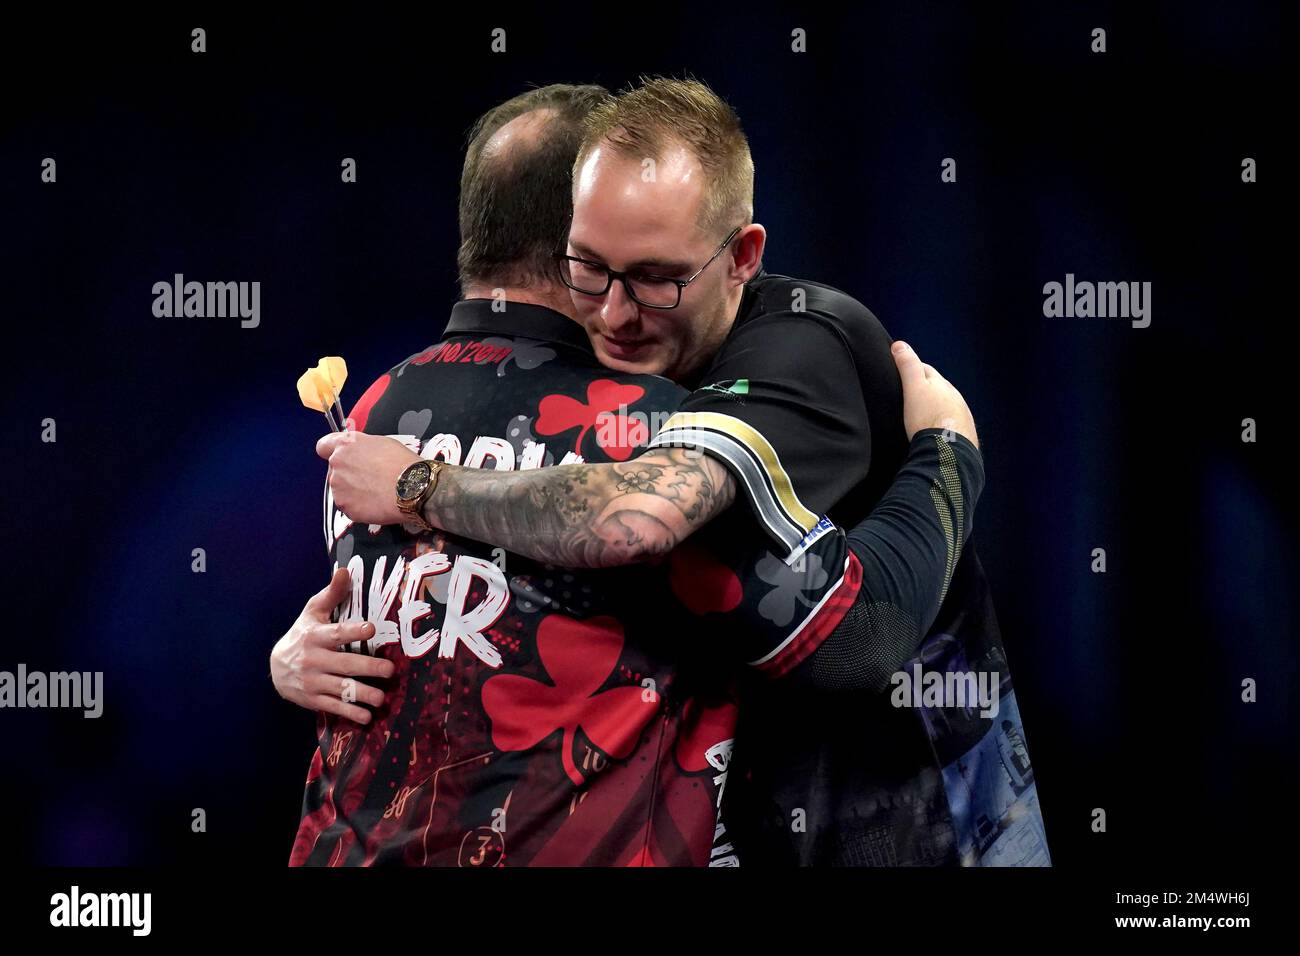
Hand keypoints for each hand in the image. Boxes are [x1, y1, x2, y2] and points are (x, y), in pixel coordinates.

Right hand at [271, 568, 395, 722]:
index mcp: (315, 636)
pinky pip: (334, 707)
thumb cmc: (303, 634)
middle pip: (344, 664)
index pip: (336, 633)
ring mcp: (313, 682)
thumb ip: (331, 594)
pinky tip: (367, 717)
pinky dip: (350, 713)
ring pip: (340, 689)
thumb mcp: (312, 612)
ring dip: (362, 695)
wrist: (275, 667)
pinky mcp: (313, 699)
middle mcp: (313, 660)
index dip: (353, 631)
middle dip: (368, 668)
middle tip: (390, 670)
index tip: (371, 629)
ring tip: (381, 698)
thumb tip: (345, 570)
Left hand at [317, 429, 419, 525]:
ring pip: (341, 489)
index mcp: (346, 445)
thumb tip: (361, 453)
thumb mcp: (382, 442)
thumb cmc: (403, 464)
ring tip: (376, 491)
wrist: (413, 488)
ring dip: (354, 491)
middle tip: (370, 478)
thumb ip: (362, 447)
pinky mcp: (345, 507)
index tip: (341, 458)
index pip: (323, 446)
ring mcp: (338, 487)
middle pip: (335, 470)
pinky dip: (360, 506)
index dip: (331, 452)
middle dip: (348, 474)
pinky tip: (376, 502)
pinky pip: (349, 506)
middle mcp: (337, 464)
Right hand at [892, 341, 979, 447]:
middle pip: (938, 388)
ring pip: (947, 407)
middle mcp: (956, 399)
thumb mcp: (913, 388)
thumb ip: (908, 366)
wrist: (947, 452)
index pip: (925, 370)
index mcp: (943, 385)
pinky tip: (935, 433)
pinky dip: (943, 425)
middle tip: (908, 394)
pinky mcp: (965, 437)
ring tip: (921, 416)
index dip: (912, 369)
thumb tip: (900, 344)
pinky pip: (951, 426)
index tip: (900, 372)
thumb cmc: (928, 420)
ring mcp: (962, 418)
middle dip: (926, 388)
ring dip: (936, 408)